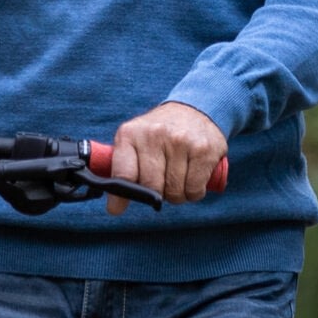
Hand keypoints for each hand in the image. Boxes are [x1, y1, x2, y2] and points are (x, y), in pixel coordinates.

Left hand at [104, 100, 226, 214]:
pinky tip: (192, 178)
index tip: (117, 208)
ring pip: (174, 192)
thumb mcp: (135, 140)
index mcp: (130, 133)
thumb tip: (114, 208)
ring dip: (177, 195)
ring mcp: (180, 141)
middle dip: (156, 195)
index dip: (121, 196)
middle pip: (151, 188)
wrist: (195, 109)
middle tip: (161, 184)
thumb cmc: (160, 135)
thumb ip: (122, 170)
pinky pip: (194, 190)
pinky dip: (193, 193)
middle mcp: (154, 134)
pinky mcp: (203, 150)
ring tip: (178, 178)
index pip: (123, 174)